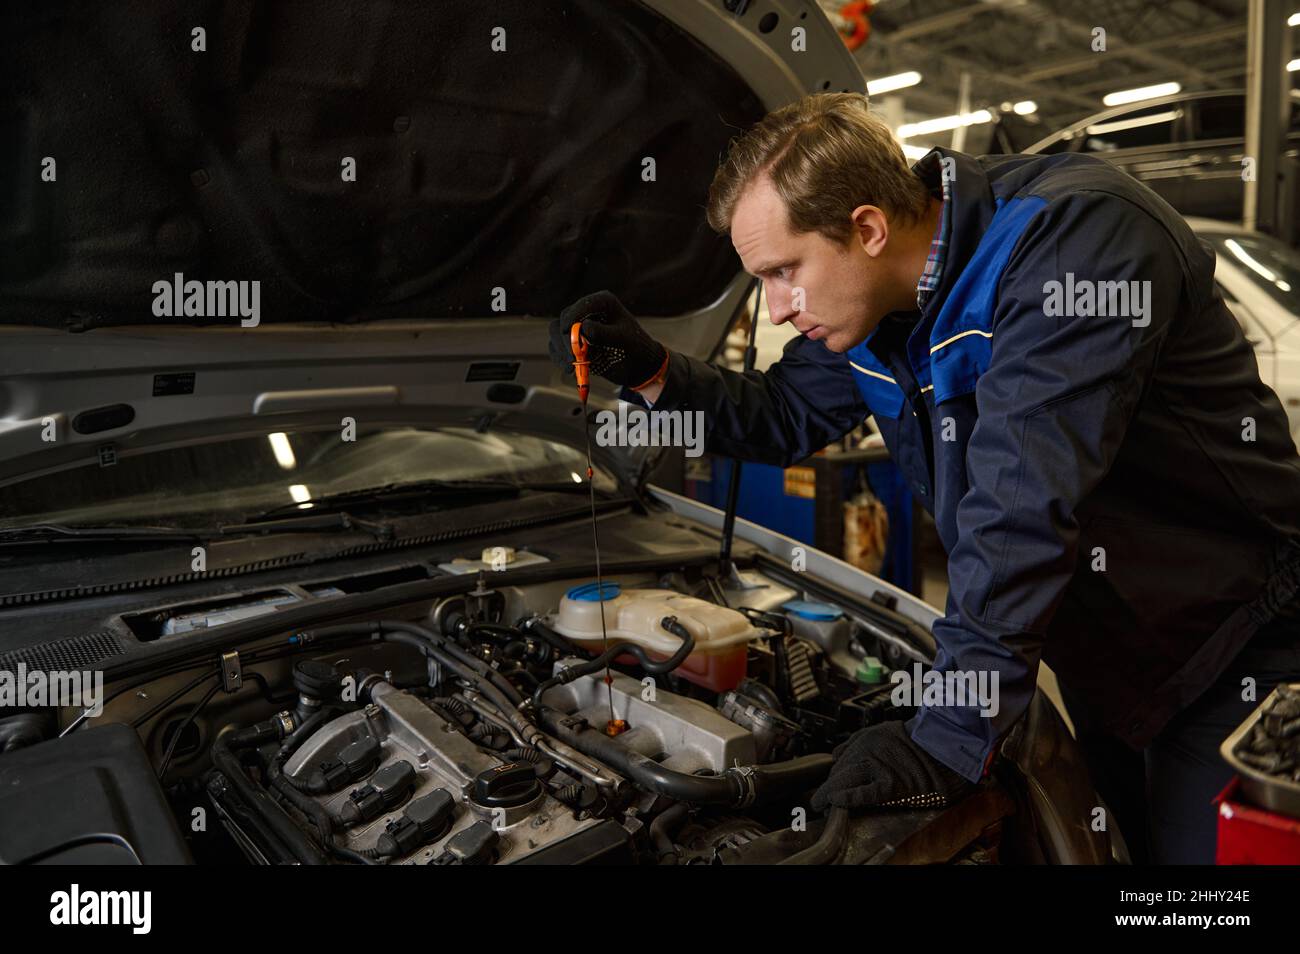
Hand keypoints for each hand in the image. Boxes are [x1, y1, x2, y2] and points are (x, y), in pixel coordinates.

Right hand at [549, 290, 667, 389]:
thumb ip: (604, 333)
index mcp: (602, 303)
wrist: (638, 367)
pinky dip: (559, 359)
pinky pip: (556, 348)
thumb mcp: (623, 339)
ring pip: (556, 333)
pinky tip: (571, 370)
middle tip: (573, 358)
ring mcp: (578, 328)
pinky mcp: (573, 344)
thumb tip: (583, 328)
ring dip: (560, 350)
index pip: (582, 305)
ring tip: (572, 368)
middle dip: (566, 339)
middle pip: (564, 319)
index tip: (567, 330)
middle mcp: (587, 312)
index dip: (572, 317)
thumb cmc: (635, 347)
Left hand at [811, 720, 975, 811]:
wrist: (947, 751)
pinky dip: (846, 798)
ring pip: (845, 780)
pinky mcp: (891, 786)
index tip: (826, 787)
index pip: (840, 761)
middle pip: (840, 771)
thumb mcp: (883, 731)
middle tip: (819, 800)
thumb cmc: (919, 743)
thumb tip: (835, 755)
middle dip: (828, 787)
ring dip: (829, 794)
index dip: (832, 776)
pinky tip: (836, 801)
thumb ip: (857, 741)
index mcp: (867, 739)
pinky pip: (862, 794)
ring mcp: (879, 767)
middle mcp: (869, 751)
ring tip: (822, 805)